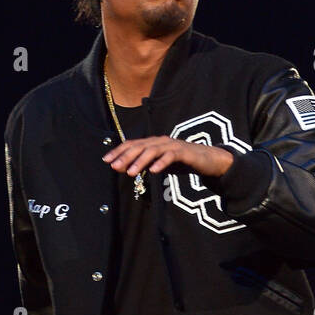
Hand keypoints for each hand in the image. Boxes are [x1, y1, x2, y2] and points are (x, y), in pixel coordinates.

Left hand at [102, 136, 233, 179]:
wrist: (207, 160)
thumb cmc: (182, 162)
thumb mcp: (159, 164)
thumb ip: (144, 164)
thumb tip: (124, 168)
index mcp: (153, 143)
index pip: (132, 145)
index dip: (119, 151)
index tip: (106, 161)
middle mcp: (160, 141)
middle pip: (140, 146)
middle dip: (126, 156)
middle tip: (114, 167)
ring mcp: (172, 145)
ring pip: (153, 150)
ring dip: (140, 161)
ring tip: (131, 173)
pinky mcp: (184, 152)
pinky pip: (170, 156)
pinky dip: (161, 163)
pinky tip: (153, 172)